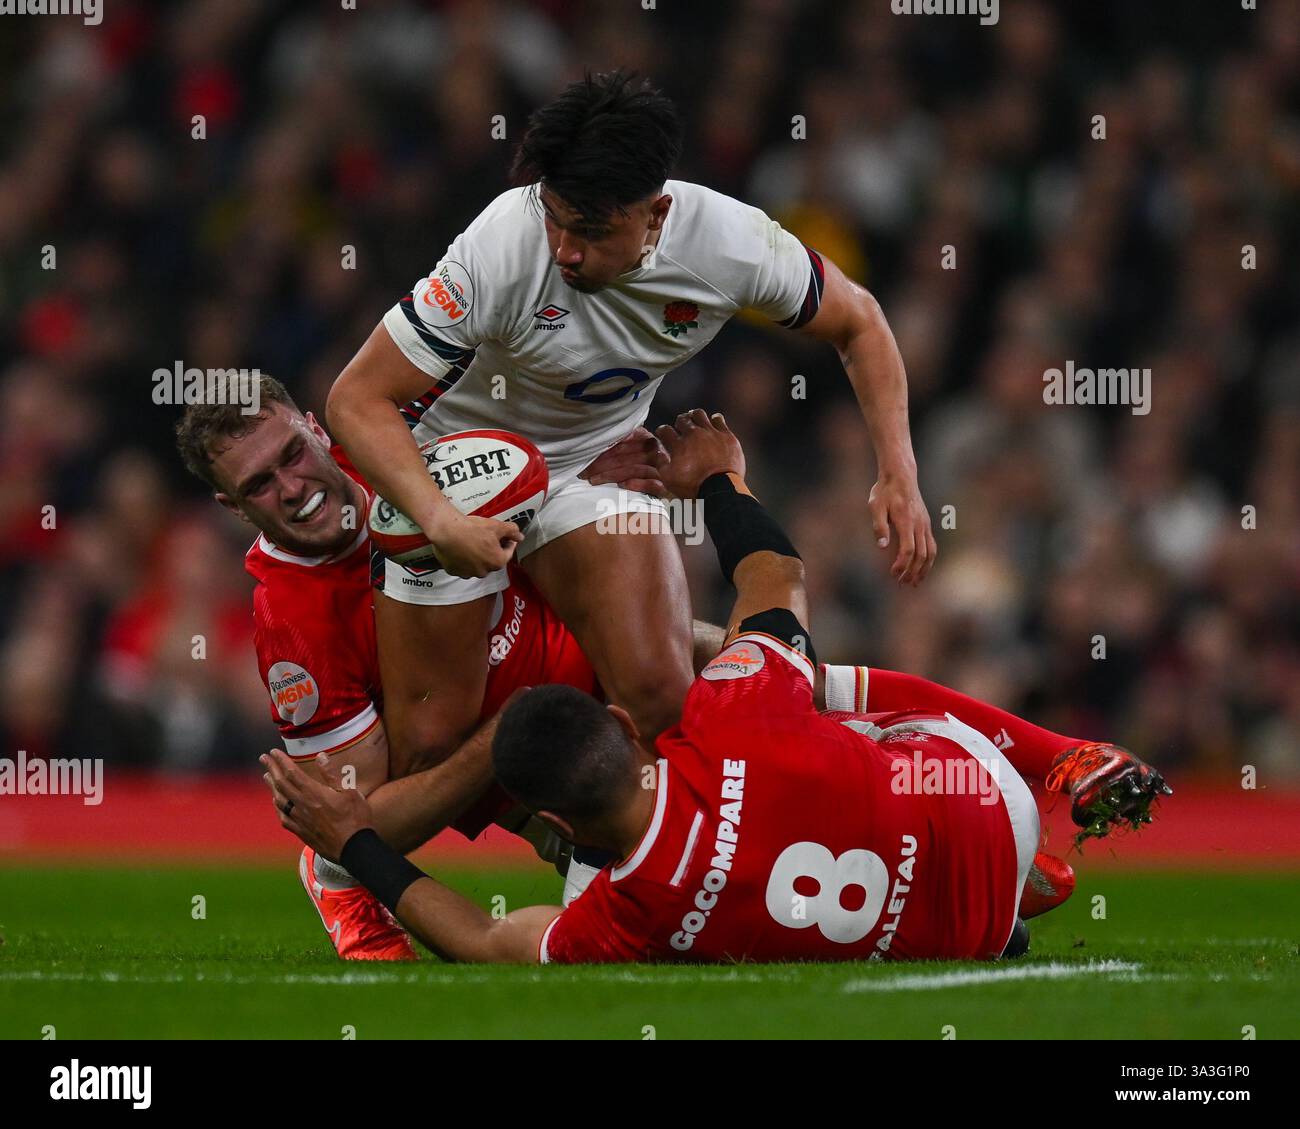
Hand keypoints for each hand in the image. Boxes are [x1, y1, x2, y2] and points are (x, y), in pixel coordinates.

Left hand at [261, 749, 372, 861]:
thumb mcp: (350, 791)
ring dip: (271, 786)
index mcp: (314, 793)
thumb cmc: (356, 818)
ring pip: (279, 799)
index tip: (273, 752)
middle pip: (281, 784)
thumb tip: (320, 755)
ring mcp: (299, 819)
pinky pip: (283, 816)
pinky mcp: (300, 831)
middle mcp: (302, 805)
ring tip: (266, 776)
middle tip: (264, 758)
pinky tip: (276, 802)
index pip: (292, 772)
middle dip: (271, 769)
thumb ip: (332, 774)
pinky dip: (277, 806)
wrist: (353, 848)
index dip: (281, 761)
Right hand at [425, 508, 521, 578]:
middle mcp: (484, 571)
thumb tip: (520, 535)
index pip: (508, 552)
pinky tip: (461, 547)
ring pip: (477, 564)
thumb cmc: (471, 529)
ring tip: (472, 541)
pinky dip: (463, 558)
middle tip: (487, 537)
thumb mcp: (496, 526)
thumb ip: (512, 531)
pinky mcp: (454, 571)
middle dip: (492, 549)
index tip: (506, 537)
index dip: (508, 542)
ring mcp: (467, 573)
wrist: (446, 530)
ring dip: (478, 555)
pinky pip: (462, 565)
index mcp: (497, 562)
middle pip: (492, 559)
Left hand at [579, 427, 669, 497]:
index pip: (621, 443)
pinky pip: (651, 484)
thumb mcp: (637, 447)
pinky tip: (621, 485)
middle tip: (584, 473)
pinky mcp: (666, 485)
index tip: (584, 458)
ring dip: (611, 475)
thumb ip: (623, 443)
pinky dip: (636, 484)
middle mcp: (654, 450)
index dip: (601, 450)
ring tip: (593, 481)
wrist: (681, 478)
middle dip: (601, 465)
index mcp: (646, 438)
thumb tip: (597, 443)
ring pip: (633, 469)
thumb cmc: (650, 463)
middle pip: (624, 456)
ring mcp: (661, 468)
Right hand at [654, 409, 744, 499]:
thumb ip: (661, 463)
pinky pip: (719, 420)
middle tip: (680, 426)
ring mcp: (711, 433)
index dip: (662, 431)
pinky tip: (713, 422)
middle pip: (682, 419)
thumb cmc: (695, 486)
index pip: (665, 430)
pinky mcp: (726, 436)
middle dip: (679, 422)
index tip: (663, 433)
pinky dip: (714, 419)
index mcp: (679, 445)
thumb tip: (658, 452)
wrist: (720, 489)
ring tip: (695, 420)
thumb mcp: (669, 479)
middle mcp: (694, 435)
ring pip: (699, 415)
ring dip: (695, 416)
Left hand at [869, 470, 934, 584]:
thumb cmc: (885, 491)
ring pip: (930, 552)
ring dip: (923, 570)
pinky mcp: (926, 524)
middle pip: (921, 555)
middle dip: (912, 572)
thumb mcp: (875, 505)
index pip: (907, 550)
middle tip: (902, 584)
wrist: (901, 476)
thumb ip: (879, 526)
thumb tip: (881, 546)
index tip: (892, 574)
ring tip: (915, 583)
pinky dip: (929, 560)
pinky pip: (932, 545)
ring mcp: (925, 525)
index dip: (901, 565)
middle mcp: (919, 525)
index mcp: (906, 521)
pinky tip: (922, 569)